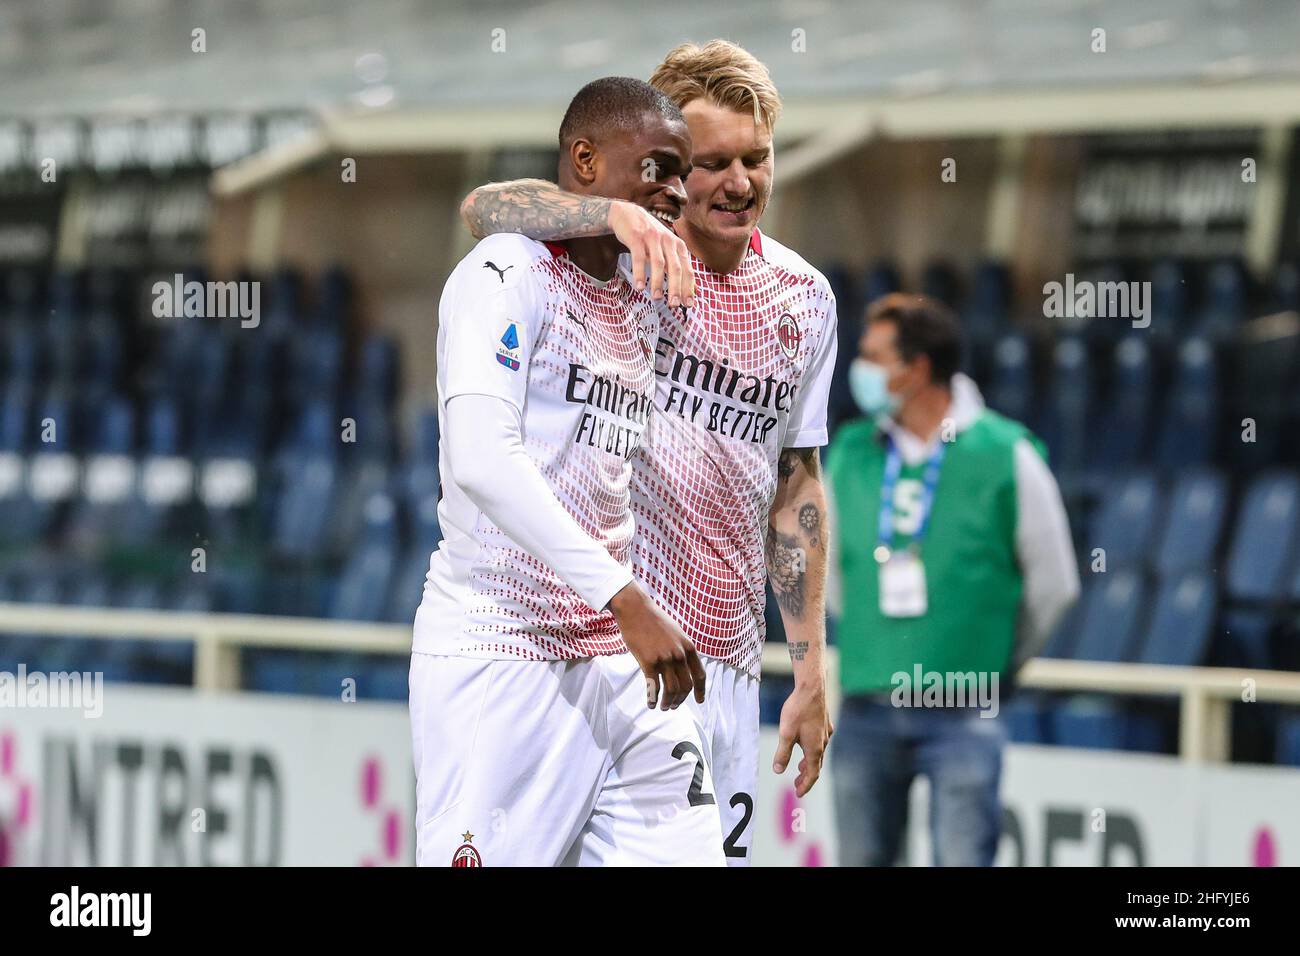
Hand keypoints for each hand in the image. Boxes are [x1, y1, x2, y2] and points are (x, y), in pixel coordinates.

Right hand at [607, 201, 694, 309]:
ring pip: (659, 263)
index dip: (688, 288)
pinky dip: (640, 273)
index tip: (688, 304)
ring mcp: (653, 238)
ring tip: (656, 297)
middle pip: (675, 268)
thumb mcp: (666, 248)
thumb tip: (690, 290)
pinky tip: (639, 286)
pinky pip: (639, 258)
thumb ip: (675, 266)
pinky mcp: (637, 237)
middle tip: (673, 304)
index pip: (687, 269)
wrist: (627, 213)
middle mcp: (668, 240)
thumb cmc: (648, 236)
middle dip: (676, 288)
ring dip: (658, 282)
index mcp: (678, 246)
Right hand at [609, 583, 705, 709]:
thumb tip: (683, 665)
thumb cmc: (653, 619)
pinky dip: (653, 699)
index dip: (701, 691)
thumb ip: (682, 648)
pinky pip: (654, 687)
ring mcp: (665, 659)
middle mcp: (679, 655)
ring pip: (671, 690)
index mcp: (688, 647)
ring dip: (668, 702)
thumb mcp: (676, 632)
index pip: (700, 675)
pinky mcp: (649, 662)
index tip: (699, 701)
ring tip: (663, 706)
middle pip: (686, 686)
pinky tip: (650, 703)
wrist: (635, 609)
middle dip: (681, 700)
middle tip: (674, 705)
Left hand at [773, 681, 832, 796]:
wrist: (812, 688)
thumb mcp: (786, 734)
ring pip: (818, 753)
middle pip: (816, 765)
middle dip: (806, 776)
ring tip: (800, 767)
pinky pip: (820, 742)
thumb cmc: (798, 710)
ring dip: (809, 763)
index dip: (805, 785)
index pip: (813, 774)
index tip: (799, 793)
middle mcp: (823, 742)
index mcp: (814, 748)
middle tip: (796, 784)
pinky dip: (812, 749)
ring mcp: (826, 732)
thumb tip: (778, 770)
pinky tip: (806, 744)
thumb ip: (782, 754)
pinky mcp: (825, 723)